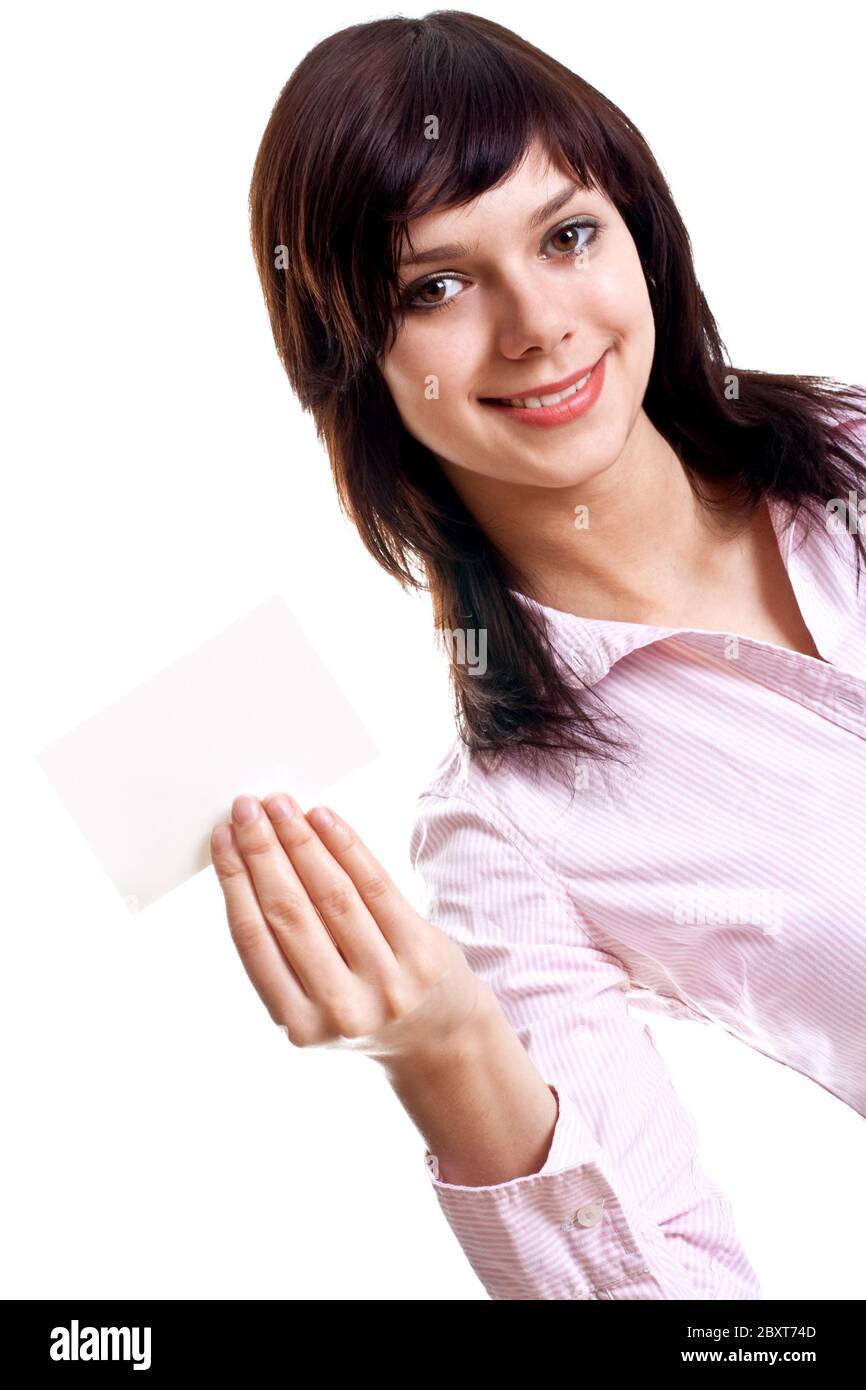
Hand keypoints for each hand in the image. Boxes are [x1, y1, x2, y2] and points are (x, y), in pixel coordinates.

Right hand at [210, 792, 486, 1062]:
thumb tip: (249, 863)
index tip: (222, 839)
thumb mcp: (311, 1005)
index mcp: (298, 1023)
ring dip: (300, 841)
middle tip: (245, 810)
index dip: (235, 881)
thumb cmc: (361, 1007)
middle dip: (262, 852)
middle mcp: (341, 1007)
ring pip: (332, 894)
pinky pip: (376, 886)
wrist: (439, 1037)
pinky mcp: (422, 952)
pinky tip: (323, 819)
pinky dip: (345, 846)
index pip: (253, 939)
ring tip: (280, 806)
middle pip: (289, 912)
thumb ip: (281, 953)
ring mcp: (386, 981)